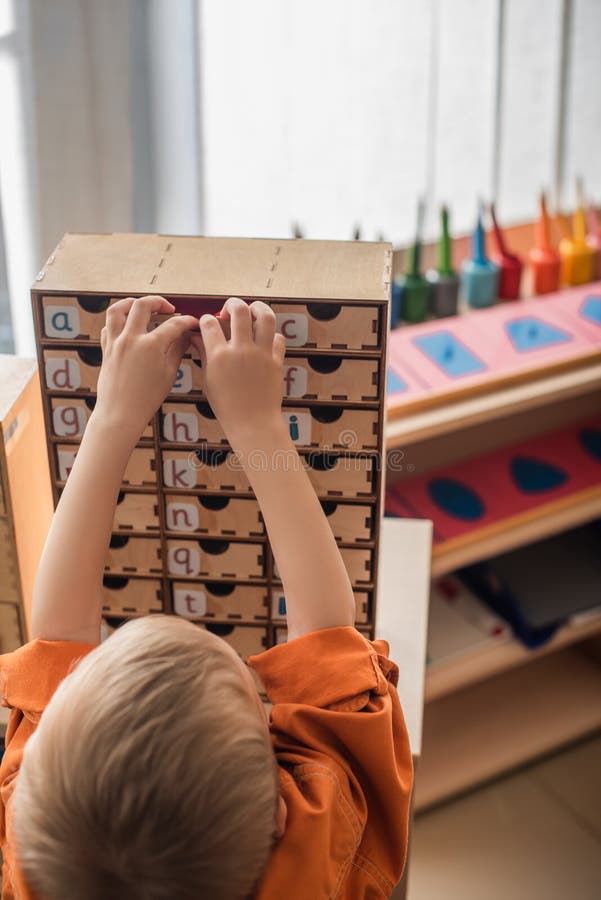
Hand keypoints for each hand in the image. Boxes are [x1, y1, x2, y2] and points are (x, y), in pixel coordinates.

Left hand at [95, 296, 198, 440]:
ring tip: (142, 307)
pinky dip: (118, 321)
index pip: (174, 324)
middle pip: (143, 305)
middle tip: (169, 308)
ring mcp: (116, 343)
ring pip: (118, 309)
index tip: (193, 322)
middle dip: (159, 301)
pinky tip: (128, 326)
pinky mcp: (106, 350)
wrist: (121, 413)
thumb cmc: (147, 398)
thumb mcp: (169, 374)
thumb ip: (178, 350)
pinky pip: (108, 327)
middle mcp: (131, 339)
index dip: (187, 321)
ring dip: (131, 303)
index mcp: (151, 345)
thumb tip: (186, 336)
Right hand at [192, 298, 285, 449]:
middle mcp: (241, 350)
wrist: (252, 422)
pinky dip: (272, 335)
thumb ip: (203, 353)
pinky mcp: (277, 361)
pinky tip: (265, 339)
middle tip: (230, 309)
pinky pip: (279, 338)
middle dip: (232, 303)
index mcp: (219, 356)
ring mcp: (262, 354)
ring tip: (253, 310)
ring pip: (265, 317)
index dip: (206, 319)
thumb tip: (195, 336)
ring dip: (258, 308)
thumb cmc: (226, 405)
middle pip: (239, 310)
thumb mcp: (208, 379)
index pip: (209, 323)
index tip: (208, 322)